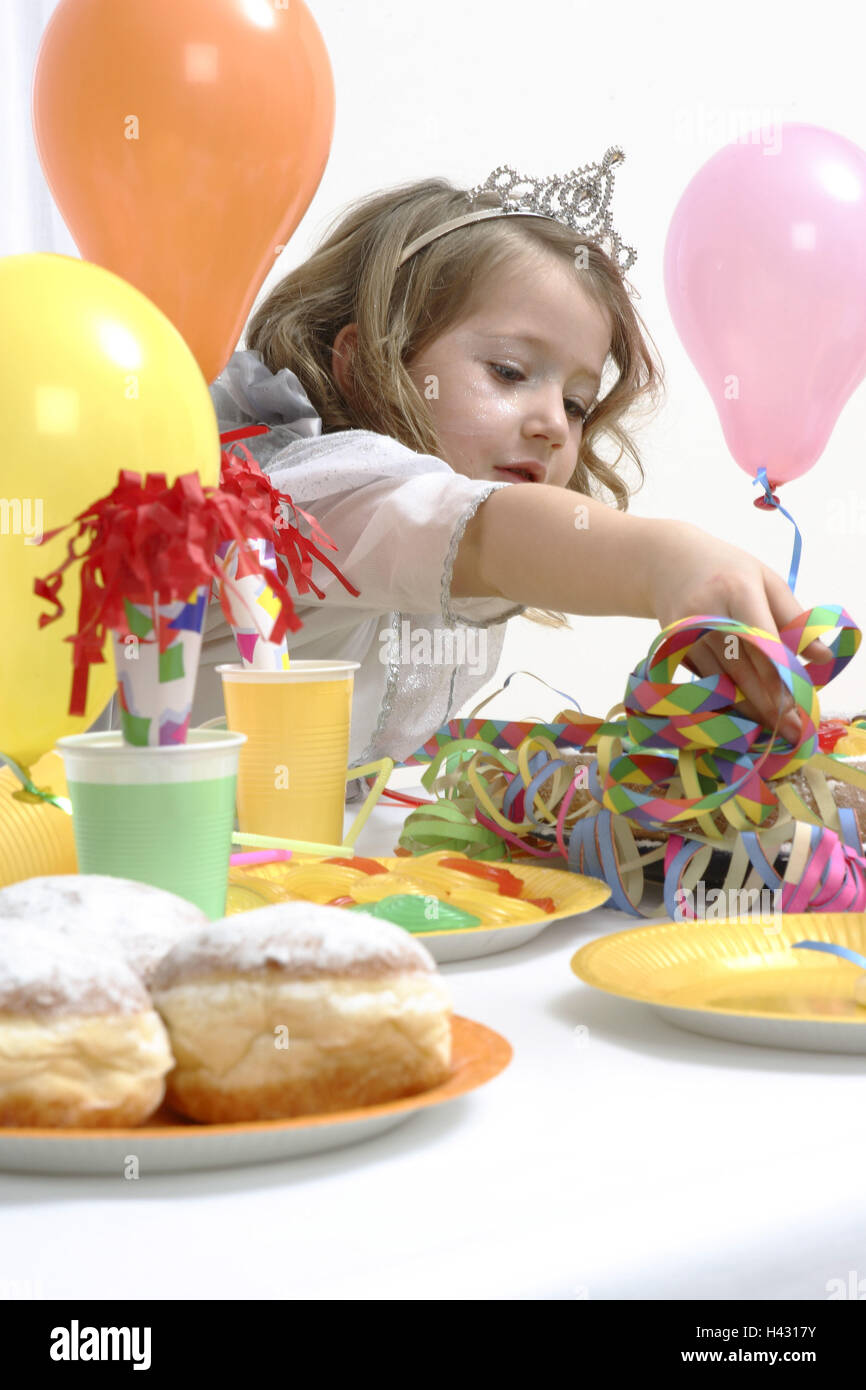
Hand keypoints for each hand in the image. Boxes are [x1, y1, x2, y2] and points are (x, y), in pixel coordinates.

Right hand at [643, 521, 833, 741]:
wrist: (667, 563)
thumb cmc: (727, 570)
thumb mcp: (765, 580)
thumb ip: (793, 618)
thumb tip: (822, 657)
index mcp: (736, 590)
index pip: (760, 639)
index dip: (777, 674)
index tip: (794, 702)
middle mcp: (706, 613)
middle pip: (740, 666)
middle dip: (767, 700)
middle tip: (790, 727)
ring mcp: (685, 634)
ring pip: (719, 679)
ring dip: (746, 708)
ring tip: (772, 729)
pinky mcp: (673, 649)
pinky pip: (703, 680)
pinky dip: (724, 699)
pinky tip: (743, 716)